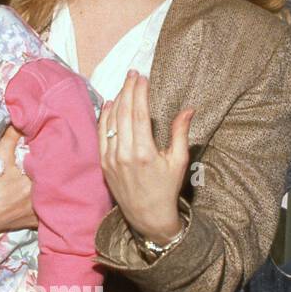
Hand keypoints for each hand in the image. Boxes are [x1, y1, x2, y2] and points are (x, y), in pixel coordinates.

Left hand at [97, 71, 193, 243]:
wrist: (148, 217)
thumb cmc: (167, 190)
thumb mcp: (178, 162)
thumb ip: (181, 133)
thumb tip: (188, 109)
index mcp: (144, 153)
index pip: (138, 114)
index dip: (139, 92)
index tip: (143, 77)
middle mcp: (124, 155)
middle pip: (123, 113)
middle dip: (128, 90)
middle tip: (133, 74)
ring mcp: (111, 160)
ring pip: (111, 122)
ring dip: (118, 100)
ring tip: (125, 85)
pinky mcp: (104, 164)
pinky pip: (102, 135)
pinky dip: (105, 117)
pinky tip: (111, 104)